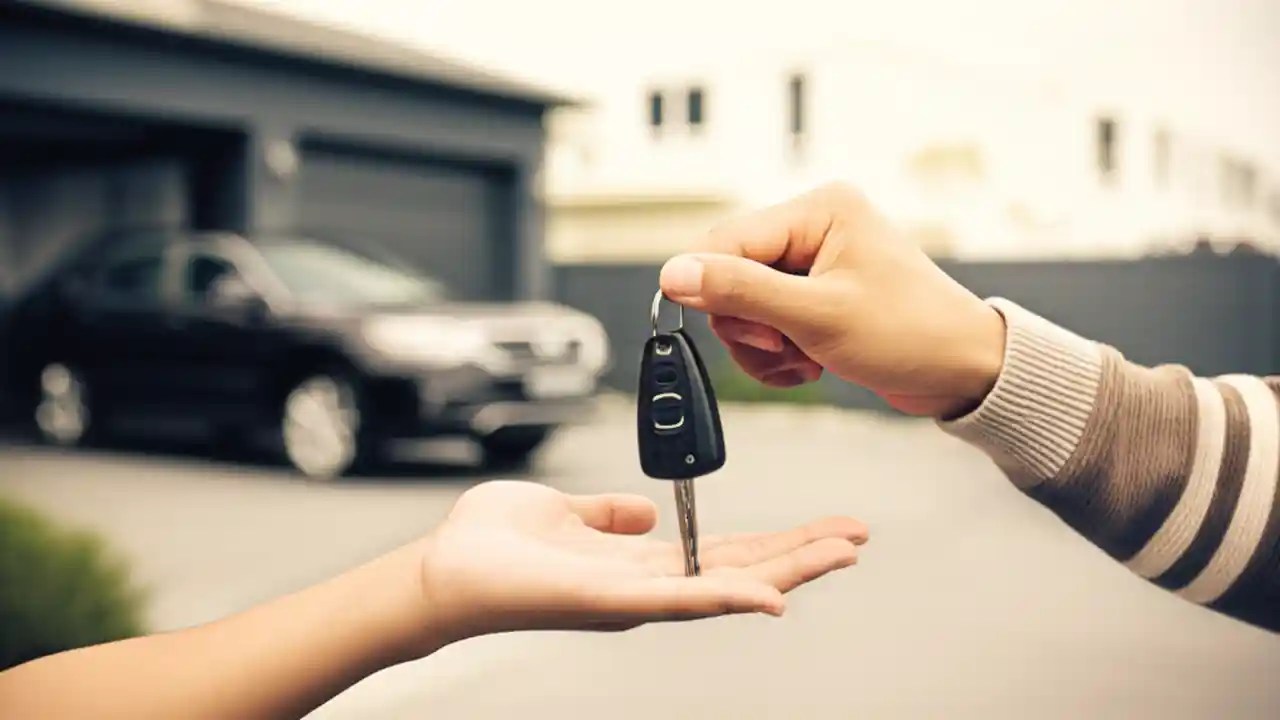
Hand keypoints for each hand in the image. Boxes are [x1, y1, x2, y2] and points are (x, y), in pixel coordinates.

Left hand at [413, 480, 866, 646]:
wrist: (442, 571)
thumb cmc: (489, 546)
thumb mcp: (564, 510)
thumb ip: (607, 512)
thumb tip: (644, 510)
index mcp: (637, 562)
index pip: (724, 551)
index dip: (776, 540)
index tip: (822, 526)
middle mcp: (645, 586)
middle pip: (741, 569)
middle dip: (802, 554)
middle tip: (857, 537)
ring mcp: (634, 600)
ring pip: (728, 586)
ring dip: (788, 572)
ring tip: (841, 554)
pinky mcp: (614, 604)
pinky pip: (683, 601)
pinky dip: (731, 599)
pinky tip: (773, 595)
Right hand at [658, 182, 1006, 417]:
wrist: (964, 373)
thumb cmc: (912, 335)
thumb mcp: (817, 315)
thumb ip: (740, 291)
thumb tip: (674, 274)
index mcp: (820, 209)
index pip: (727, 240)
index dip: (711, 287)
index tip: (725, 326)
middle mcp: (815, 228)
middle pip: (729, 275)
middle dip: (748, 324)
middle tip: (784, 345)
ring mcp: (815, 264)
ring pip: (743, 306)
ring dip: (763, 346)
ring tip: (803, 358)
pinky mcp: (815, 297)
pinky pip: (766, 324)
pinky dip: (777, 354)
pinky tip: (809, 364)